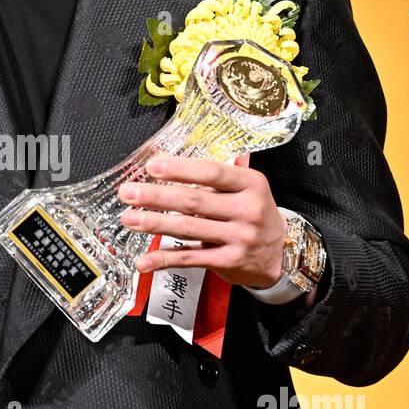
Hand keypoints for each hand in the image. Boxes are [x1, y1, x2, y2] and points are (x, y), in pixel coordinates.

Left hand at [118, 153, 288, 289]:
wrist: (280, 254)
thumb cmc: (256, 213)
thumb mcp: (249, 187)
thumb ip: (222, 171)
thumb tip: (188, 147)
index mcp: (251, 184)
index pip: (212, 172)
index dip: (180, 169)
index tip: (152, 166)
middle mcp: (248, 210)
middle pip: (194, 201)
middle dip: (156, 196)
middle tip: (128, 192)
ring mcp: (239, 237)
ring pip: (188, 228)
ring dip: (154, 223)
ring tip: (128, 219)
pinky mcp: (229, 262)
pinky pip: (191, 258)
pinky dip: (164, 259)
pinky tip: (143, 260)